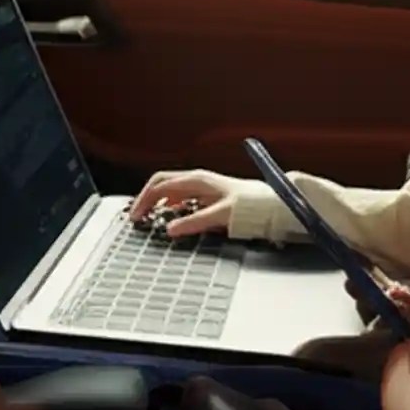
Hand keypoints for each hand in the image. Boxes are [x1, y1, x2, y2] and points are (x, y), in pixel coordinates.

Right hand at [128, 169, 249, 237]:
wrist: (273, 204)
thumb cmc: (250, 206)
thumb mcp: (220, 216)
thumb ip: (194, 222)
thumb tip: (170, 229)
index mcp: (196, 180)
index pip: (159, 185)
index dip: (144, 200)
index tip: (136, 217)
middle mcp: (197, 179)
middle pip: (161, 182)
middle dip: (145, 197)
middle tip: (136, 216)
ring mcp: (201, 185)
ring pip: (169, 188)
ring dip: (156, 200)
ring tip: (149, 215)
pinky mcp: (207, 193)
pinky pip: (180, 194)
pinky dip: (169, 203)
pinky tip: (170, 214)